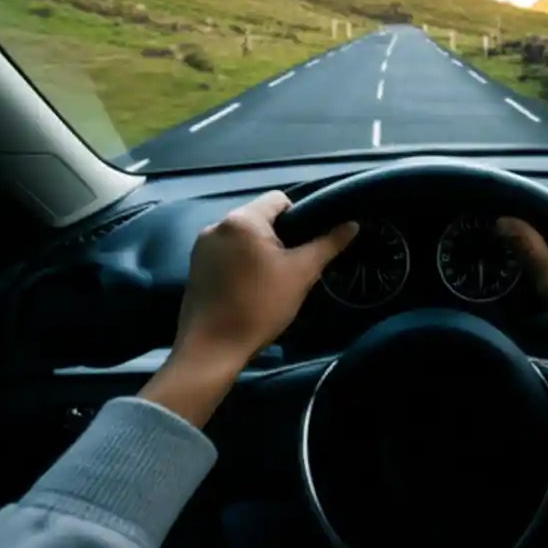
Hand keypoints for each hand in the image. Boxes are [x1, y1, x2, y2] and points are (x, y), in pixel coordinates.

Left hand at [140, 191, 357, 426]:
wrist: (212, 348)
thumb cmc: (260, 306)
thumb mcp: (301, 274)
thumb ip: (328, 244)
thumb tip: (352, 224)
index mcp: (243, 220)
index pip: (279, 199)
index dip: (299, 218)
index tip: (305, 247)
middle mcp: (217, 225)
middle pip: (259, 218)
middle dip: (278, 237)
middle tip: (291, 268)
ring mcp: (201, 246)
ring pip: (242, 238)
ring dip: (258, 251)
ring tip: (270, 281)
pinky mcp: (195, 267)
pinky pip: (226, 253)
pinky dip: (240, 263)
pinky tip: (247, 289)